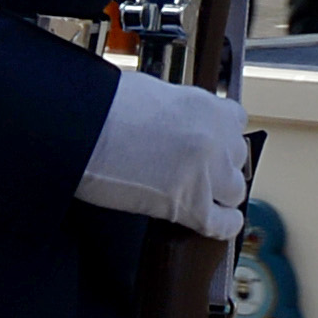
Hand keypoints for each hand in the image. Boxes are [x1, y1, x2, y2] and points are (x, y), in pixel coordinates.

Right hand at [75, 71, 249, 240]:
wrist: (80, 130)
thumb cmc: (103, 107)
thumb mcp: (151, 93)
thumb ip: (177, 110)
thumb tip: (178, 122)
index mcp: (205, 106)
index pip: (235, 121)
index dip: (220, 134)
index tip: (210, 141)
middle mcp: (215, 139)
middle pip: (236, 157)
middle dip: (218, 163)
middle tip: (194, 167)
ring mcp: (206, 174)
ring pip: (234, 190)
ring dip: (218, 192)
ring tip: (198, 193)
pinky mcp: (190, 206)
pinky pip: (223, 223)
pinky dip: (224, 224)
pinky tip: (220, 221)